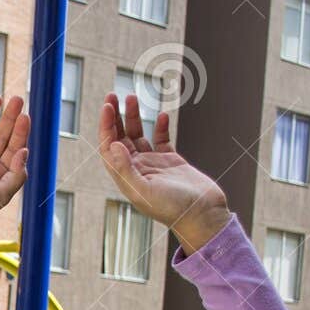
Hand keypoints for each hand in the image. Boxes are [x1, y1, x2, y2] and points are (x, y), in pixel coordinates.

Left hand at [99, 94, 229, 253]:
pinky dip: (160, 126)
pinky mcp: (172, 162)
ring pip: (139, 136)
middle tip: (113, 95)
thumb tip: (112, 146)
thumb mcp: (144, 191)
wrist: (203, 215)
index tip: (108, 105)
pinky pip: (161, 140)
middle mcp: (137, 170)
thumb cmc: (174, 209)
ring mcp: (154, 165)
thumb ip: (126, 169)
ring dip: (134, 117)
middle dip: (115, 117)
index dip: (106, 126)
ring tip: (132, 97)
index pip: (109, 147)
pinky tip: (161, 114)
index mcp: (126, 178)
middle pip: (120, 139)